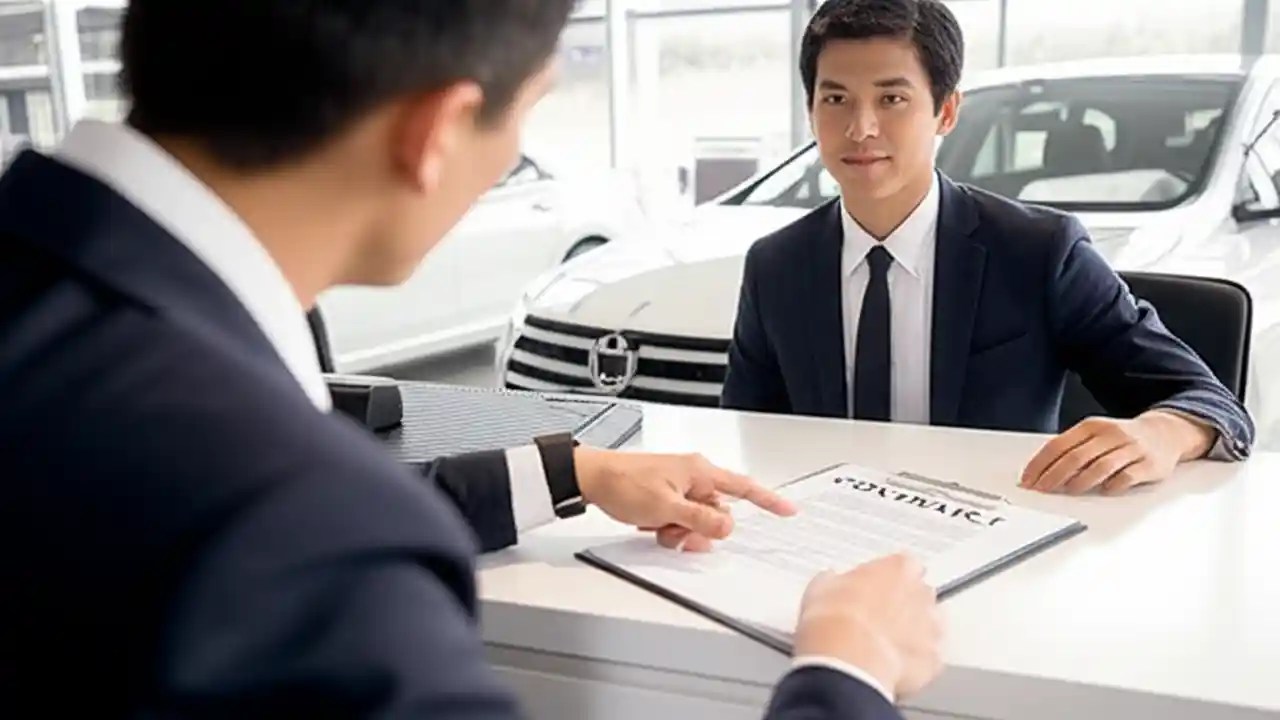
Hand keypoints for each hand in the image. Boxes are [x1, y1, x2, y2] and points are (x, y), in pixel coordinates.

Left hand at [574, 447, 795, 551]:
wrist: (593, 478)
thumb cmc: (625, 483)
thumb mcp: (667, 508)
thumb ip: (701, 520)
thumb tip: (727, 528)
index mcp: (700, 472)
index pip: (743, 487)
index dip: (767, 500)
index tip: (787, 510)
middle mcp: (693, 477)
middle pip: (717, 513)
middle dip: (700, 529)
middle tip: (675, 530)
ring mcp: (679, 487)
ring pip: (697, 521)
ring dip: (681, 531)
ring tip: (657, 527)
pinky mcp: (666, 496)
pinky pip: (680, 520)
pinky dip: (669, 528)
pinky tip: (651, 525)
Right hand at [793, 554, 943, 699]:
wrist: (846, 661)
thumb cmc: (834, 620)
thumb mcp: (821, 588)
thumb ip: (836, 580)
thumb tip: (830, 584)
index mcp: (898, 568)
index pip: (903, 565)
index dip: (886, 578)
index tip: (870, 588)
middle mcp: (922, 594)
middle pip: (920, 595)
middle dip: (902, 605)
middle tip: (873, 618)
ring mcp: (931, 628)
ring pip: (928, 627)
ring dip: (910, 633)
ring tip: (879, 646)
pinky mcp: (932, 660)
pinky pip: (926, 659)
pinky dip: (911, 662)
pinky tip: (888, 665)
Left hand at [1020, 411, 1214, 495]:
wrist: (1165, 433)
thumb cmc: (1121, 438)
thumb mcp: (1095, 435)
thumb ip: (1072, 449)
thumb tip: (1041, 471)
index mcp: (1092, 426)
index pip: (1058, 445)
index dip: (1040, 464)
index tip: (1028, 479)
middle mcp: (1111, 435)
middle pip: (1076, 457)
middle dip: (1054, 476)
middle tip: (1041, 490)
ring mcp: (1131, 449)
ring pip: (1100, 467)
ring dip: (1080, 482)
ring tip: (1068, 491)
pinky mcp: (1149, 464)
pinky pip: (1127, 477)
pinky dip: (1112, 486)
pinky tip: (1103, 490)